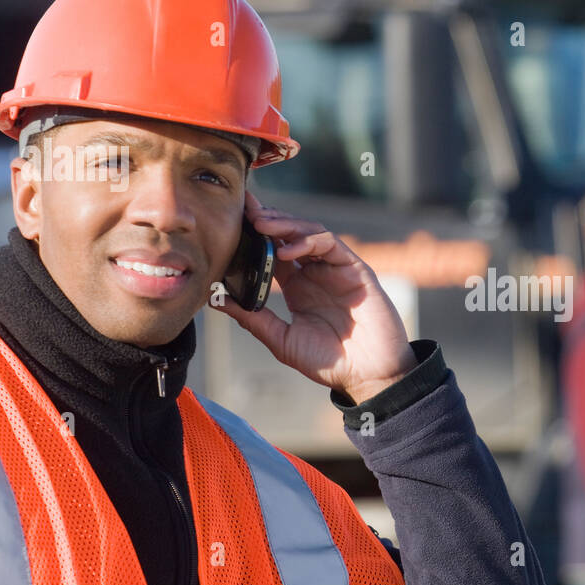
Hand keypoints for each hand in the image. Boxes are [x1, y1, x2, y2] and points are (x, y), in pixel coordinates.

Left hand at [217, 192, 417, 402]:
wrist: (368, 375)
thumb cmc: (330, 362)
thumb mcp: (282, 340)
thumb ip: (252, 318)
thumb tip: (215, 299)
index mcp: (298, 287)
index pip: (272, 250)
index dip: (254, 234)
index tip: (231, 220)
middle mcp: (316, 273)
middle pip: (289, 234)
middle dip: (266, 219)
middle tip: (243, 209)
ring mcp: (336, 269)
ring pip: (309, 232)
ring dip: (284, 224)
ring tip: (260, 224)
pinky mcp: (355, 269)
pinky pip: (330, 244)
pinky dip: (307, 241)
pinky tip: (285, 250)